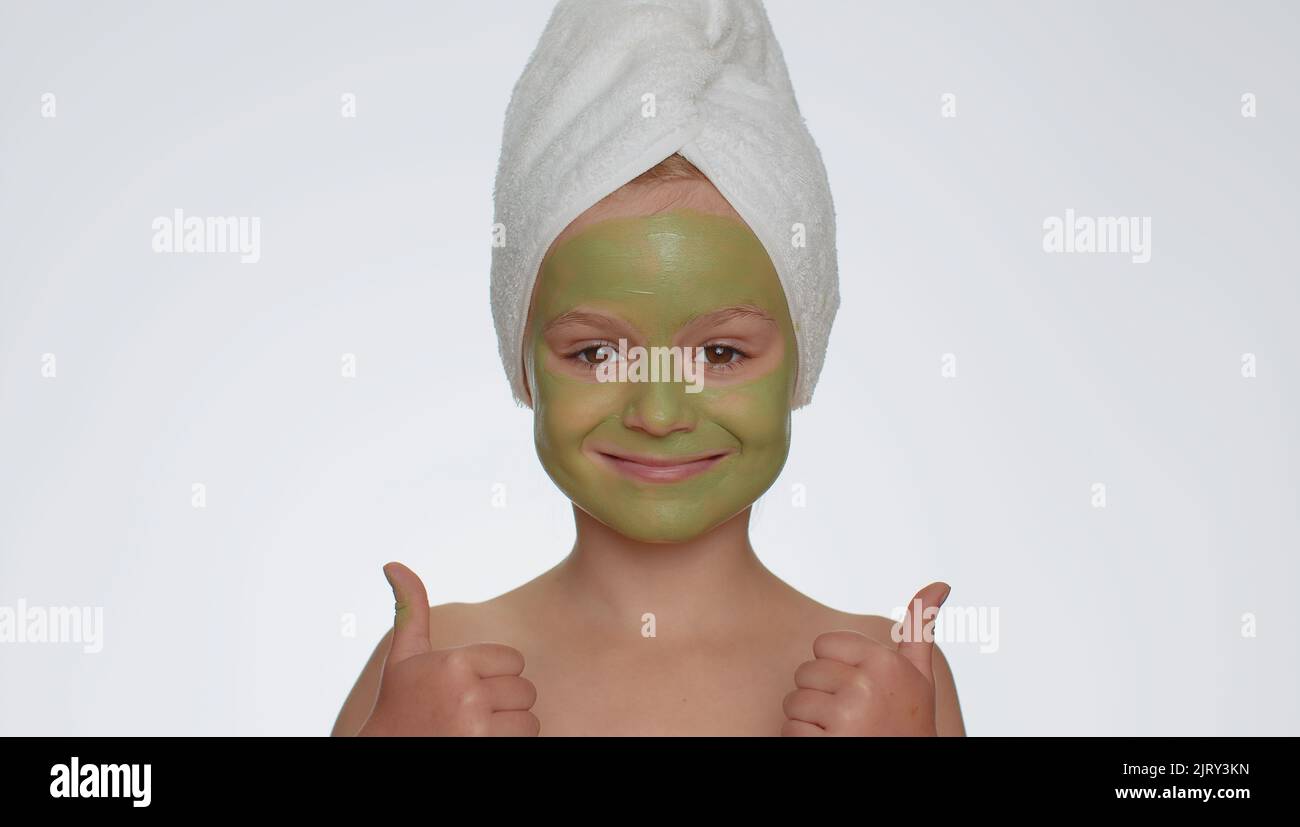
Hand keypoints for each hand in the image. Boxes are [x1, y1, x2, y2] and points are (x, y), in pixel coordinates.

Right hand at [357, 561, 539, 735]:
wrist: (386, 753)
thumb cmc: (398, 704)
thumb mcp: (403, 656)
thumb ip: (410, 608)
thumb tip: (391, 563)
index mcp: (455, 663)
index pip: (514, 661)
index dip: (495, 675)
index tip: (466, 688)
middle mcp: (468, 694)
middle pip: (525, 690)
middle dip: (504, 703)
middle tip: (470, 713)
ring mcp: (478, 728)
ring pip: (529, 719)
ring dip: (510, 727)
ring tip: (476, 729)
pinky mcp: (487, 749)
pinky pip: (527, 739)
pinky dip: (510, 743)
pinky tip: (481, 742)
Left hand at [781, 582, 950, 735]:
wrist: (916, 768)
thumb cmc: (910, 721)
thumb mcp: (919, 676)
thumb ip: (919, 630)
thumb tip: (941, 583)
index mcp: (884, 663)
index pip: (823, 644)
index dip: (834, 667)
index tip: (857, 688)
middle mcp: (865, 686)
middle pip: (805, 672)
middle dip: (820, 694)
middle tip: (850, 715)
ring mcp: (845, 717)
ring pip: (794, 701)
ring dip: (809, 720)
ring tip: (840, 731)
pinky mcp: (827, 745)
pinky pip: (789, 730)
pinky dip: (802, 741)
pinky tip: (831, 744)